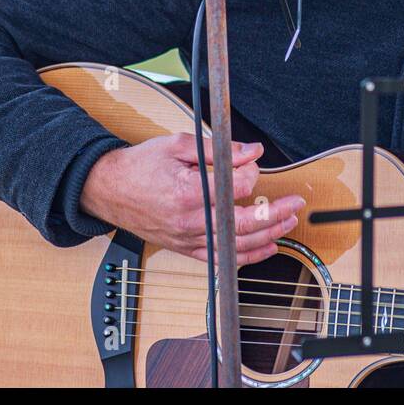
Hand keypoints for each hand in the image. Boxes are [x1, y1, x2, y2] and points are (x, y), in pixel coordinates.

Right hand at [79, 131, 305, 264]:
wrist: (109, 189)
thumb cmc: (140, 166)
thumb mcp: (179, 145)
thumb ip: (219, 150)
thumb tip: (252, 152)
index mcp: (189, 192)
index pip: (236, 187)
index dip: (251, 172)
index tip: (253, 162)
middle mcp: (190, 220)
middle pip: (244, 224)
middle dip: (275, 214)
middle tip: (295, 205)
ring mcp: (187, 238)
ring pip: (236, 246)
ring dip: (267, 237)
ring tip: (287, 224)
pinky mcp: (184, 248)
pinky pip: (220, 258)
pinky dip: (245, 257)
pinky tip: (264, 249)